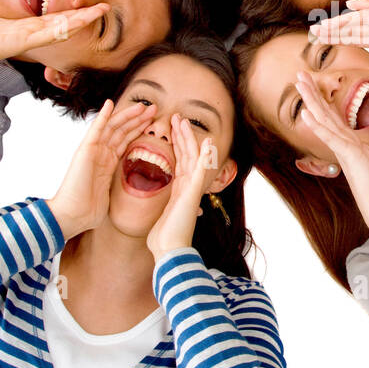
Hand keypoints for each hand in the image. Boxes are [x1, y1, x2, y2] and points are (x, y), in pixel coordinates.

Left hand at [0, 2, 108, 76]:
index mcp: (26, 28)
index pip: (55, 17)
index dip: (73, 10)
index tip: (87, 0)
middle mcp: (31, 34)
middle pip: (65, 23)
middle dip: (86, 15)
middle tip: (106, 6)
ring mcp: (28, 39)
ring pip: (62, 28)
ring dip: (82, 20)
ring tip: (100, 11)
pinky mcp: (20, 42)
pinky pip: (46, 34)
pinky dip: (63, 28)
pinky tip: (77, 22)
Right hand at [48, 99, 154, 238]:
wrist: (73, 216)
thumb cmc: (88, 211)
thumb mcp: (110, 196)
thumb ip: (118, 188)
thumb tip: (132, 194)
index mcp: (107, 163)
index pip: (125, 141)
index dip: (138, 130)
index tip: (152, 122)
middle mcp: (101, 154)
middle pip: (122, 131)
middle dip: (138, 119)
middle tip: (154, 108)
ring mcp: (93, 151)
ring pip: (113, 127)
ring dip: (128, 115)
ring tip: (143, 105)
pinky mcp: (85, 150)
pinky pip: (96, 130)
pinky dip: (103, 116)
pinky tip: (110, 103)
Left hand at [147, 115, 216, 257]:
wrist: (169, 250)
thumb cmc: (164, 236)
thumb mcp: (161, 215)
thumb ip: (164, 205)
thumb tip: (163, 207)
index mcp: (180, 189)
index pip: (179, 160)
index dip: (176, 143)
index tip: (171, 128)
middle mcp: (188, 186)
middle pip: (186, 154)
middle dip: (182, 135)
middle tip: (177, 117)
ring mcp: (192, 189)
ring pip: (192, 157)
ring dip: (188, 138)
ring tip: (183, 121)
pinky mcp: (193, 193)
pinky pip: (200, 170)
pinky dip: (204, 156)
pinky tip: (207, 143)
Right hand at [294, 72, 368, 220]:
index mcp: (349, 143)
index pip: (332, 116)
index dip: (321, 99)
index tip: (313, 82)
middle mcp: (341, 144)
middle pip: (322, 114)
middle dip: (311, 93)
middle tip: (298, 74)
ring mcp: (342, 150)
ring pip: (322, 121)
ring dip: (310, 101)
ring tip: (298, 84)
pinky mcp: (346, 157)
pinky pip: (329, 138)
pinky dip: (318, 126)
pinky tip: (306, 114)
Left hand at [308, 0, 368, 115]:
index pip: (360, 41)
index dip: (342, 41)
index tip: (324, 45)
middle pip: (356, 29)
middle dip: (336, 32)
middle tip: (313, 33)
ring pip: (364, 20)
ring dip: (343, 22)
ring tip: (324, 24)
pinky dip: (367, 6)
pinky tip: (350, 6)